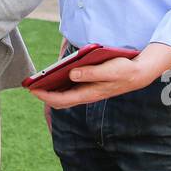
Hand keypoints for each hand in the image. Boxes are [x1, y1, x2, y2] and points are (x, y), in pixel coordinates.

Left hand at [29, 57, 153, 109]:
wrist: (139, 73)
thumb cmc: (125, 70)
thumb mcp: (109, 69)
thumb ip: (90, 72)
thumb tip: (71, 73)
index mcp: (89, 93)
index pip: (62, 99)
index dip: (46, 96)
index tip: (32, 89)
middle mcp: (87, 95)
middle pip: (61, 101)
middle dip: (45, 95)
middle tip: (30, 86)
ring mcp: (89, 92)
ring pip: (66, 96)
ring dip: (52, 91)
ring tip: (39, 81)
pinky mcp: (91, 87)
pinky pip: (71, 90)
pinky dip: (61, 86)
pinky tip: (55, 77)